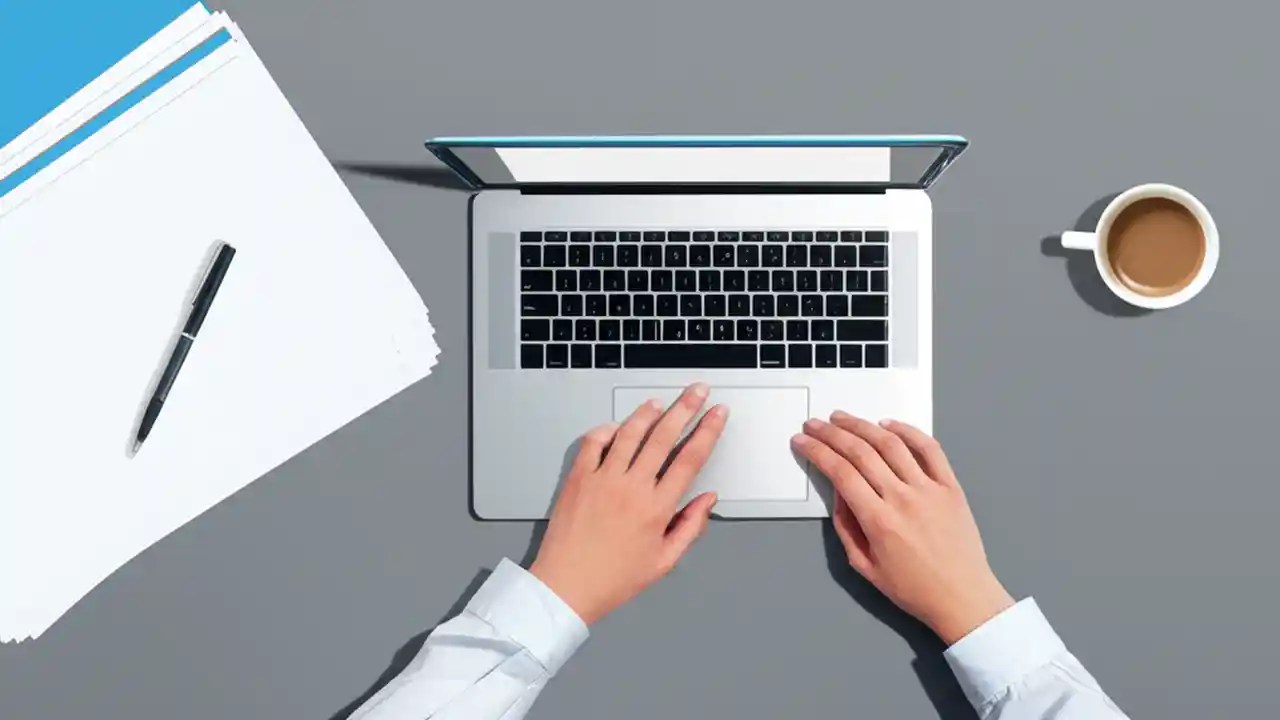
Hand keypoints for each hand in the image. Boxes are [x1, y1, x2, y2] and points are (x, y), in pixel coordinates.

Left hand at [530, 383, 727, 624]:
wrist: (566, 587)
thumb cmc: (613, 579)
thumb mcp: (664, 561)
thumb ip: (690, 526)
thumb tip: (708, 499)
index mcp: (657, 508)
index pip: (691, 458)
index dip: (708, 431)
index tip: (718, 414)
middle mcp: (632, 488)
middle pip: (665, 436)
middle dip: (686, 408)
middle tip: (697, 391)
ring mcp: (603, 479)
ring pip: (631, 433)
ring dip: (648, 412)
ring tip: (661, 402)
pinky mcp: (579, 478)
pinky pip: (594, 442)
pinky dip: (607, 429)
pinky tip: (618, 426)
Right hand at [793, 412, 1013, 644]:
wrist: (963, 597)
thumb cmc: (912, 588)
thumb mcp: (864, 566)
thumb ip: (846, 526)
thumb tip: (837, 491)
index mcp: (878, 521)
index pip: (840, 473)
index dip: (816, 452)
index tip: (801, 441)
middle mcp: (902, 498)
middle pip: (860, 452)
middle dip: (831, 434)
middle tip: (814, 424)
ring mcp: (929, 489)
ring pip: (891, 444)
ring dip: (862, 426)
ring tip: (842, 418)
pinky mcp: (950, 486)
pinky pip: (929, 449)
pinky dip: (907, 431)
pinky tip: (888, 425)